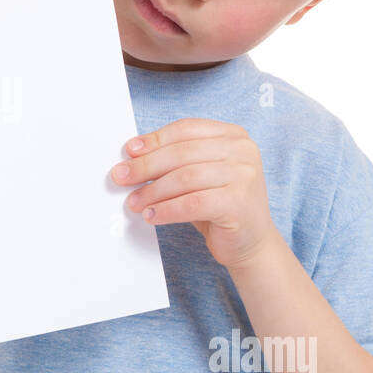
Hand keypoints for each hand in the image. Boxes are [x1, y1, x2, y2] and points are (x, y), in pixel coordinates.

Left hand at [110, 118, 280, 269]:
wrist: (251, 243)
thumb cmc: (219, 206)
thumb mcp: (198, 175)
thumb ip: (174, 160)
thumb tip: (133, 154)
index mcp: (233, 135)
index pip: (185, 129)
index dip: (154, 139)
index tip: (130, 151)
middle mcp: (243, 150)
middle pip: (182, 153)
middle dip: (146, 166)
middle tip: (122, 177)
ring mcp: (245, 175)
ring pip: (184, 178)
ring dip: (153, 191)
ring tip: (135, 202)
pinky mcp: (239, 203)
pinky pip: (192, 204)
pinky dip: (167, 210)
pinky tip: (153, 216)